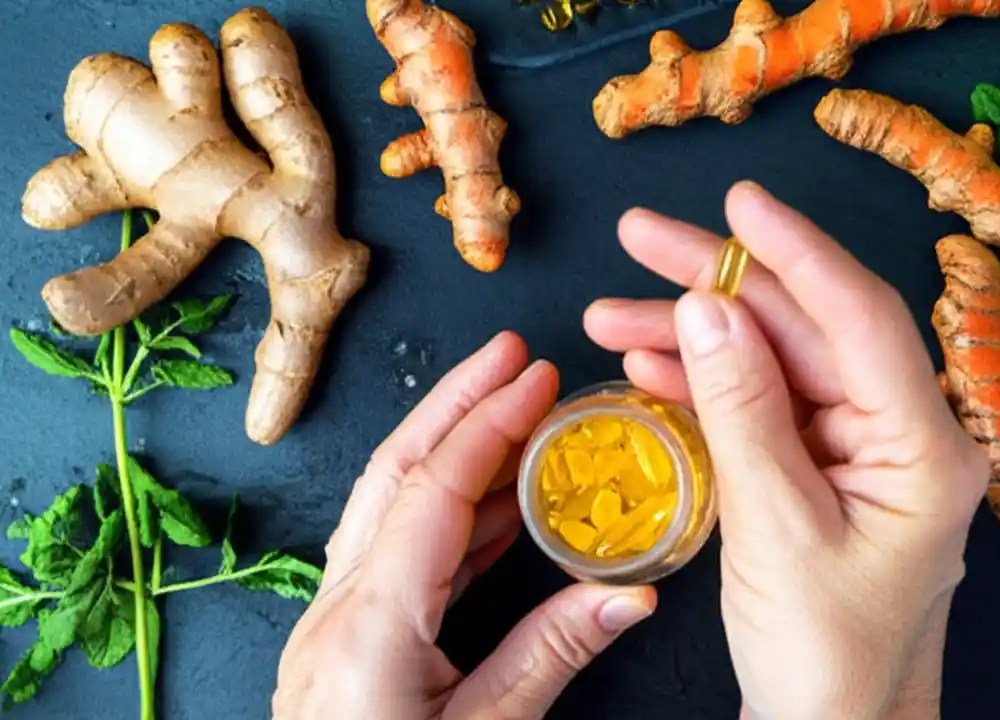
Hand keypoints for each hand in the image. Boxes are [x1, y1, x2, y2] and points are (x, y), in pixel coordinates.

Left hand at [273, 332, 656, 718]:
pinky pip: (397, 545)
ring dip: (453, 447)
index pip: (434, 490)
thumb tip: (629, 598)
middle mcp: (341, 604)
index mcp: (371, 624)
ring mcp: (336, 615)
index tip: (535, 377)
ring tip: (517, 414)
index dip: (488, 423)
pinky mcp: (348, 633)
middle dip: (456, 402)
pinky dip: (449, 508)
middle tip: (511, 355)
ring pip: (392, 501)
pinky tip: (496, 501)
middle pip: (397, 471)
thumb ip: (550, 658)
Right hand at [584, 182, 988, 718]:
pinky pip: (757, 408)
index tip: (738, 201)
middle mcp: (896, 435)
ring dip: (692, 337)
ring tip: (611, 316)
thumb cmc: (828, 658)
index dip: (796, 250)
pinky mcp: (815, 473)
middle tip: (640, 239)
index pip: (860, 317)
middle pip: (805, 328)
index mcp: (923, 447)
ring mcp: (854, 453)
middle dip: (716, 283)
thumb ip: (742, 412)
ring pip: (770, 363)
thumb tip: (706, 310)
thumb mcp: (777, 530)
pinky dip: (701, 387)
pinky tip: (648, 367)